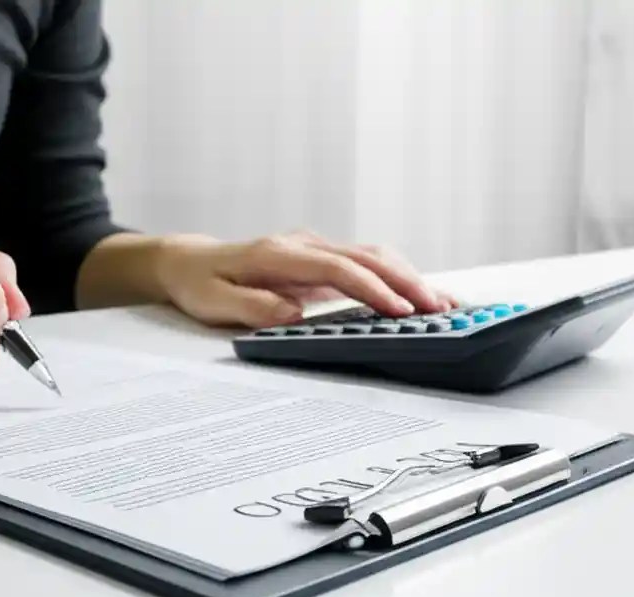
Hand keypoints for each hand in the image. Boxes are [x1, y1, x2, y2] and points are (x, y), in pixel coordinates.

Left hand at [153, 232, 457, 327]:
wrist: (189, 262)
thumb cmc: (201, 283)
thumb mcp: (214, 302)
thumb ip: (253, 307)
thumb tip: (292, 314)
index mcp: (279, 255)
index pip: (337, 268)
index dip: (371, 289)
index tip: (399, 311)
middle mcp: (303, 245)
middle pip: (367, 257)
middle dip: (407, 282)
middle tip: (440, 309)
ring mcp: (315, 249)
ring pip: (374, 256)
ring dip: (410, 277)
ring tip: (444, 304)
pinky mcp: (322, 259)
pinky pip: (367, 264)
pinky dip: (397, 277)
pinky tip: (420, 295)